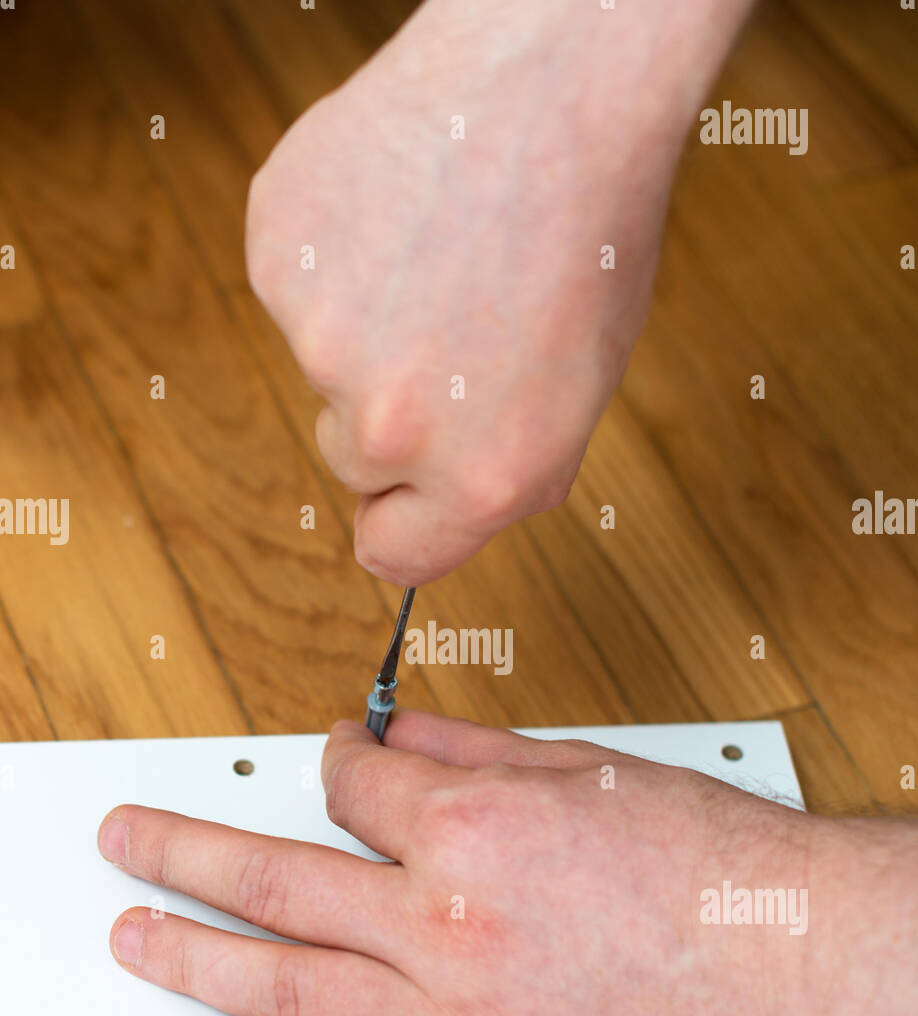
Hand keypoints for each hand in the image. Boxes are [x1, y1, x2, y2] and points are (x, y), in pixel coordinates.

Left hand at [98, 712, 911, 1015]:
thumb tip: (389, 738)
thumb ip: (469, 751)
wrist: (796, 963)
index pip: (345, 789)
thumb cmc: (713, 866)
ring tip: (137, 936)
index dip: (326, 768)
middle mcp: (446, 921)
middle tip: (128, 841)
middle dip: (182, 852)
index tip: (322, 769)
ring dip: (196, 958)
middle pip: (274, 879)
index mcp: (471, 827)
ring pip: (290, 985)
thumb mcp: (586, 768)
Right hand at [245, 1, 735, 582]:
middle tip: (447, 329)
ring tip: (432, 253)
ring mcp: (324, 343)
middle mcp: (396, 428)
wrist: (551, 88)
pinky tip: (393, 214)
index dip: (401, 521)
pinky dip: (331, 262)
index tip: (400, 499)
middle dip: (389, 413)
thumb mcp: (580, 390)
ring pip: (322, 370)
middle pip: (353, 462)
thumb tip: (433, 514)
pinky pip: (293, 293)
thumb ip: (501, 472)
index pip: (396, 556)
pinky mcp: (278, 263)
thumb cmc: (587, 230)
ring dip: (362, 326)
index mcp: (484, 475)